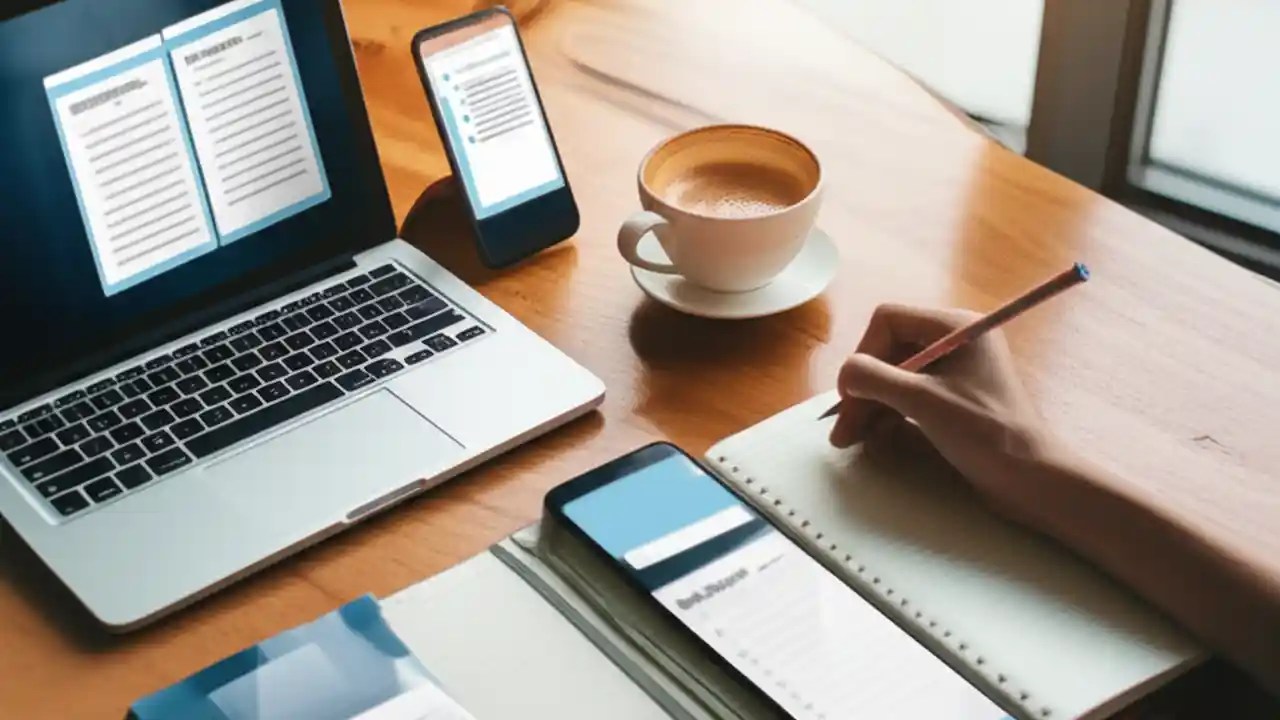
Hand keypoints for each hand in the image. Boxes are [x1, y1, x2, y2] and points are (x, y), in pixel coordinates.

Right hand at [829, 304, 1059, 521]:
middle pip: (889, 351)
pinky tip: (873, 436)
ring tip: (849, 440)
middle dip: (863, 388)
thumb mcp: (924, 401)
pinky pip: (909, 395)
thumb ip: (876, 379)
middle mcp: (954, 341)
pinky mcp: (954, 398)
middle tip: (842, 429)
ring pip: (895, 376)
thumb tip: (845, 374)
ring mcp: (955, 370)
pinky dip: (888, 413)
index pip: (889, 320)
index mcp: (954, 326)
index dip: (863, 354)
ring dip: (870, 405)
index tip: (851, 393)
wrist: (1032, 478)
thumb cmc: (984, 432)